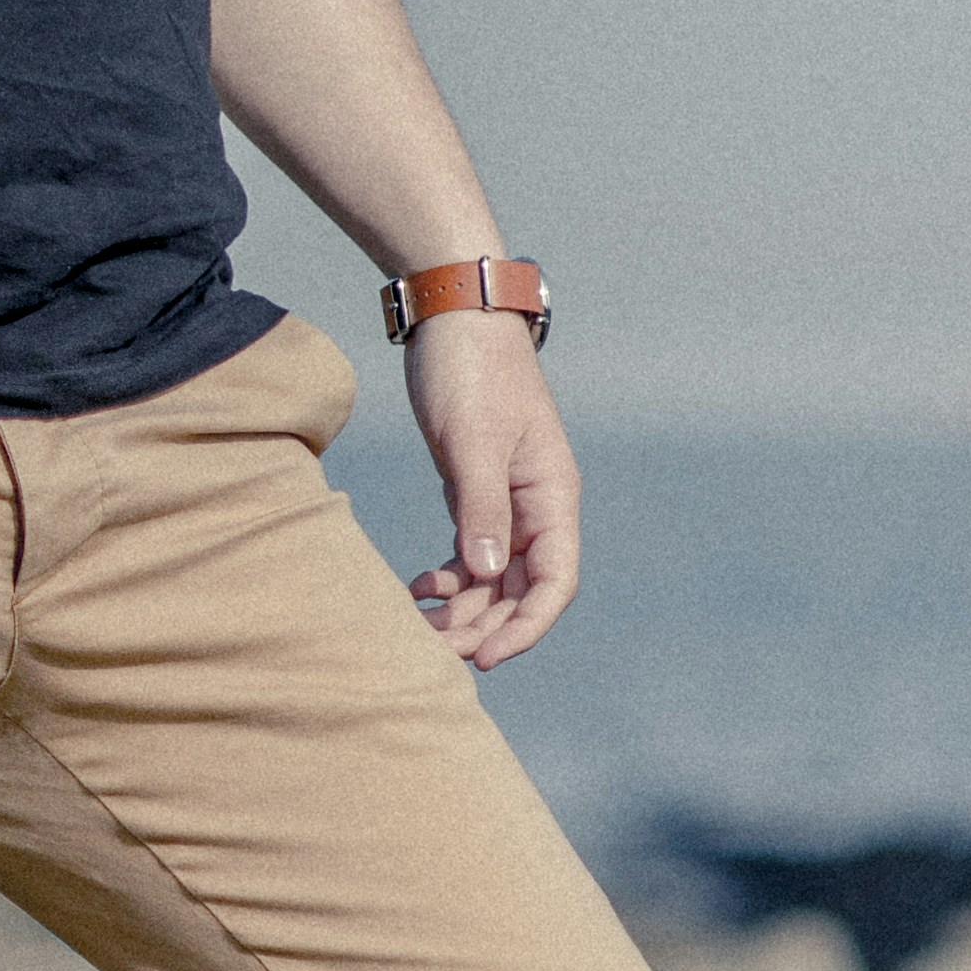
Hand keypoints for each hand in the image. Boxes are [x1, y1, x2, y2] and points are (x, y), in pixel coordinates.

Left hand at [402, 316, 579, 668]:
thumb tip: (485, 574)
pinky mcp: (477, 491)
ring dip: (462, 609)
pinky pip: (471, 553)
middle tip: (432, 651)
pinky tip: (417, 591)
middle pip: (521, 589)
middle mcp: (537, 506)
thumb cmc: (469, 369)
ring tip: (417, 630)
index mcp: (552, 495)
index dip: (525, 626)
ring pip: (493, 577)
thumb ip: (480, 507)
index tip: (485, 656)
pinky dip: (449, 578)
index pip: (554, 581)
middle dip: (483, 626)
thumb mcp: (471, 439)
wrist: (454, 314)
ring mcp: (508, 500)